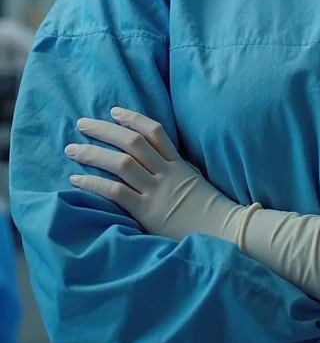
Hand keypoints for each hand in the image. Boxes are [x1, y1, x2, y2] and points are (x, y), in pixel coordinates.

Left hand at [65, 108, 250, 241]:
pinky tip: (77, 180)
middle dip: (105, 130)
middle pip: (132, 142)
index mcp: (178, 163)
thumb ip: (177, 170)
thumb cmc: (209, 211)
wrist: (224, 231)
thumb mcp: (195, 181)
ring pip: (121, 163)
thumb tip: (159, 162)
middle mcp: (166, 172)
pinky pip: (117, 192)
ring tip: (72, 148)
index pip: (155, 132)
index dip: (133, 118)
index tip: (114, 111)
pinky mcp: (147, 211)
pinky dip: (94, 183)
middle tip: (82, 123)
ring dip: (94, 153)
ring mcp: (156, 191)